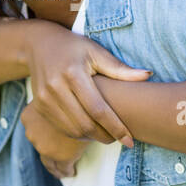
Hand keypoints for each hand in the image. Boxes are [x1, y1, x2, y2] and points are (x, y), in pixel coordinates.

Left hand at [20, 100, 89, 179]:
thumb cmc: (76, 94)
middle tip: (56, 157)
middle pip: (40, 147)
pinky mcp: (63, 158)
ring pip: (49, 163)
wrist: (95, 102)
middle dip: (48, 152)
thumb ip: (49, 104)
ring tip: (63, 170)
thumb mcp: (55, 95)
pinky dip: (67, 171)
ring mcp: (45, 148)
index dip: (42, 137)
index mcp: (27, 117)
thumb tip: (49, 107)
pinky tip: (72, 171)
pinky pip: (64, 169)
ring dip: (56, 166)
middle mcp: (32, 134)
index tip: (49, 142)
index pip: (32, 132)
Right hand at [22, 20, 150, 146]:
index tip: (129, 140)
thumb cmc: (73, 47)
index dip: (115, 127)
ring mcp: (44, 99)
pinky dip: (77, 133)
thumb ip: (119, 68)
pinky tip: (89, 130)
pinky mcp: (38, 107)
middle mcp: (56, 88)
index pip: (98, 109)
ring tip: (105, 135)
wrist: (38, 45)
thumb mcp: (96, 52)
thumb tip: (147, 76)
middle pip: (85, 124)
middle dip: (105, 136)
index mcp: (73, 73)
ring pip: (73, 130)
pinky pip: (62, 128)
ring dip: (92, 137)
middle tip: (119, 139)